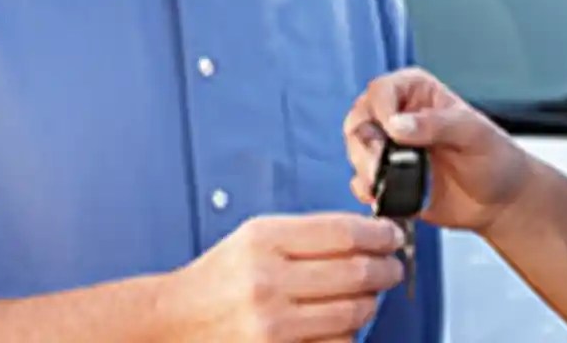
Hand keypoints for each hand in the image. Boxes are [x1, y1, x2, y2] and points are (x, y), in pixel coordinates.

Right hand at [161, 213, 405, 341]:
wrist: (173, 321)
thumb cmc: (220, 278)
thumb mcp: (256, 236)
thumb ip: (310, 234)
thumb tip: (369, 235)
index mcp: (264, 240)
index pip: (345, 233)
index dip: (380, 235)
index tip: (392, 237)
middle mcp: (267, 282)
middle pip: (357, 273)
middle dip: (387, 269)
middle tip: (393, 266)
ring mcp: (272, 325)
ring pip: (354, 313)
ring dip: (372, 302)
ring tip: (371, 294)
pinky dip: (350, 333)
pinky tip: (345, 322)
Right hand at [343, 67, 534, 233]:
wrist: (501, 201)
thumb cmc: (495, 157)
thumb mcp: (474, 133)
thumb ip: (437, 124)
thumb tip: (397, 125)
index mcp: (417, 93)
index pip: (381, 90)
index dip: (381, 109)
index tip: (394, 131)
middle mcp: (398, 117)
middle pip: (359, 120)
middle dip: (364, 144)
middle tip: (379, 163)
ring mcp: (391, 149)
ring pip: (356, 151)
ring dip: (364, 168)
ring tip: (384, 183)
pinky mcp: (388, 179)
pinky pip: (362, 182)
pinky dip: (366, 190)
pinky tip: (383, 197)